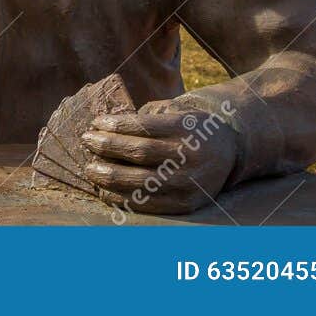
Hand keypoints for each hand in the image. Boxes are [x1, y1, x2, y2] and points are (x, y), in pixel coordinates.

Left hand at [80, 101, 238, 214]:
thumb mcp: (176, 112)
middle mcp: (189, 156)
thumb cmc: (189, 127)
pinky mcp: (185, 204)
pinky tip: (104, 190)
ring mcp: (188, 183)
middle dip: (107, 147)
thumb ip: (146, 117)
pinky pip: (148, 204)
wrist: (229, 152)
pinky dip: (122, 198)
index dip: (116, 125)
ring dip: (109, 175)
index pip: (144, 127)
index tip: (96, 122)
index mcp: (186, 129)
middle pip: (139, 153)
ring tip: (89, 168)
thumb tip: (104, 125)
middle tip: (87, 141)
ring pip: (140, 181)